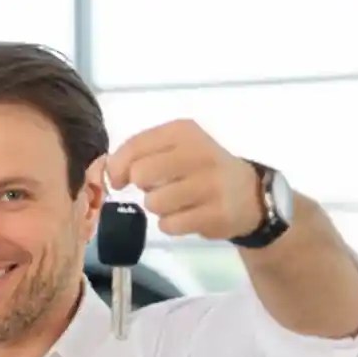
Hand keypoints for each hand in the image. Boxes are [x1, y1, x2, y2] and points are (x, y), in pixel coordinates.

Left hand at [106, 119, 262, 240]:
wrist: (249, 194)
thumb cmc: (199, 169)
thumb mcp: (174, 148)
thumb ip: (139, 154)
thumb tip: (108, 173)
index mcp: (183, 132)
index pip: (134, 146)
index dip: (117, 167)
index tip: (120, 179)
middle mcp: (198, 153)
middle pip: (141, 174)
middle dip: (142, 187)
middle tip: (157, 188)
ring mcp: (210, 184)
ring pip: (154, 203)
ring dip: (158, 207)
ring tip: (177, 202)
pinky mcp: (215, 213)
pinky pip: (169, 224)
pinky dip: (171, 224)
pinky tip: (188, 215)